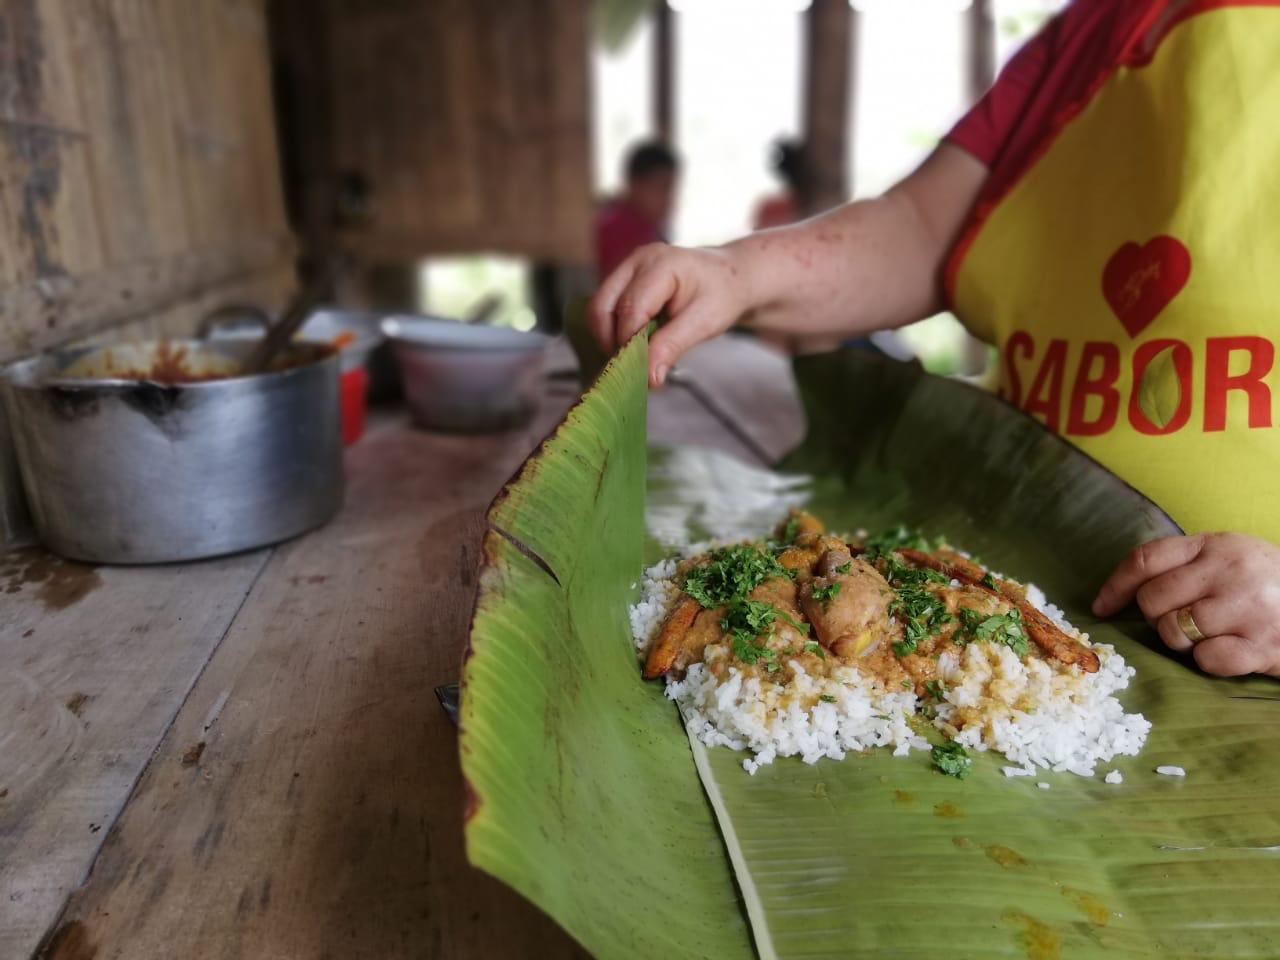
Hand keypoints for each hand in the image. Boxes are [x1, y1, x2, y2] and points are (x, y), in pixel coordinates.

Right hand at [588, 243, 750, 387]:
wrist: (731, 277)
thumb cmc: (722, 295)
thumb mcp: (705, 323)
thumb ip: (673, 346)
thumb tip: (647, 378)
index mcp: (661, 264)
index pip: (630, 310)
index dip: (631, 345)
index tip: (642, 374)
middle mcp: (638, 261)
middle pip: (602, 307)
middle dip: (612, 342)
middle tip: (635, 367)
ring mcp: (628, 268)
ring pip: (598, 310)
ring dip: (610, 338)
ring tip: (637, 356)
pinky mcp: (624, 280)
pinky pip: (606, 309)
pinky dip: (614, 331)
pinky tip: (636, 344)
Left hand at [1092, 533, 1279, 677]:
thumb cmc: (1270, 582)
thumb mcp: (1231, 556)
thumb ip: (1185, 564)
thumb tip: (1121, 592)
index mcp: (1215, 544)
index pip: (1144, 559)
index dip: (1115, 586)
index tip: (1102, 607)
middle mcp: (1229, 571)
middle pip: (1151, 600)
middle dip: (1156, 616)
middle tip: (1181, 619)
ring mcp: (1247, 608)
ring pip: (1172, 631)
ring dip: (1181, 641)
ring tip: (1210, 633)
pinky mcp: (1262, 645)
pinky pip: (1205, 659)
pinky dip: (1209, 661)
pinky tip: (1230, 650)